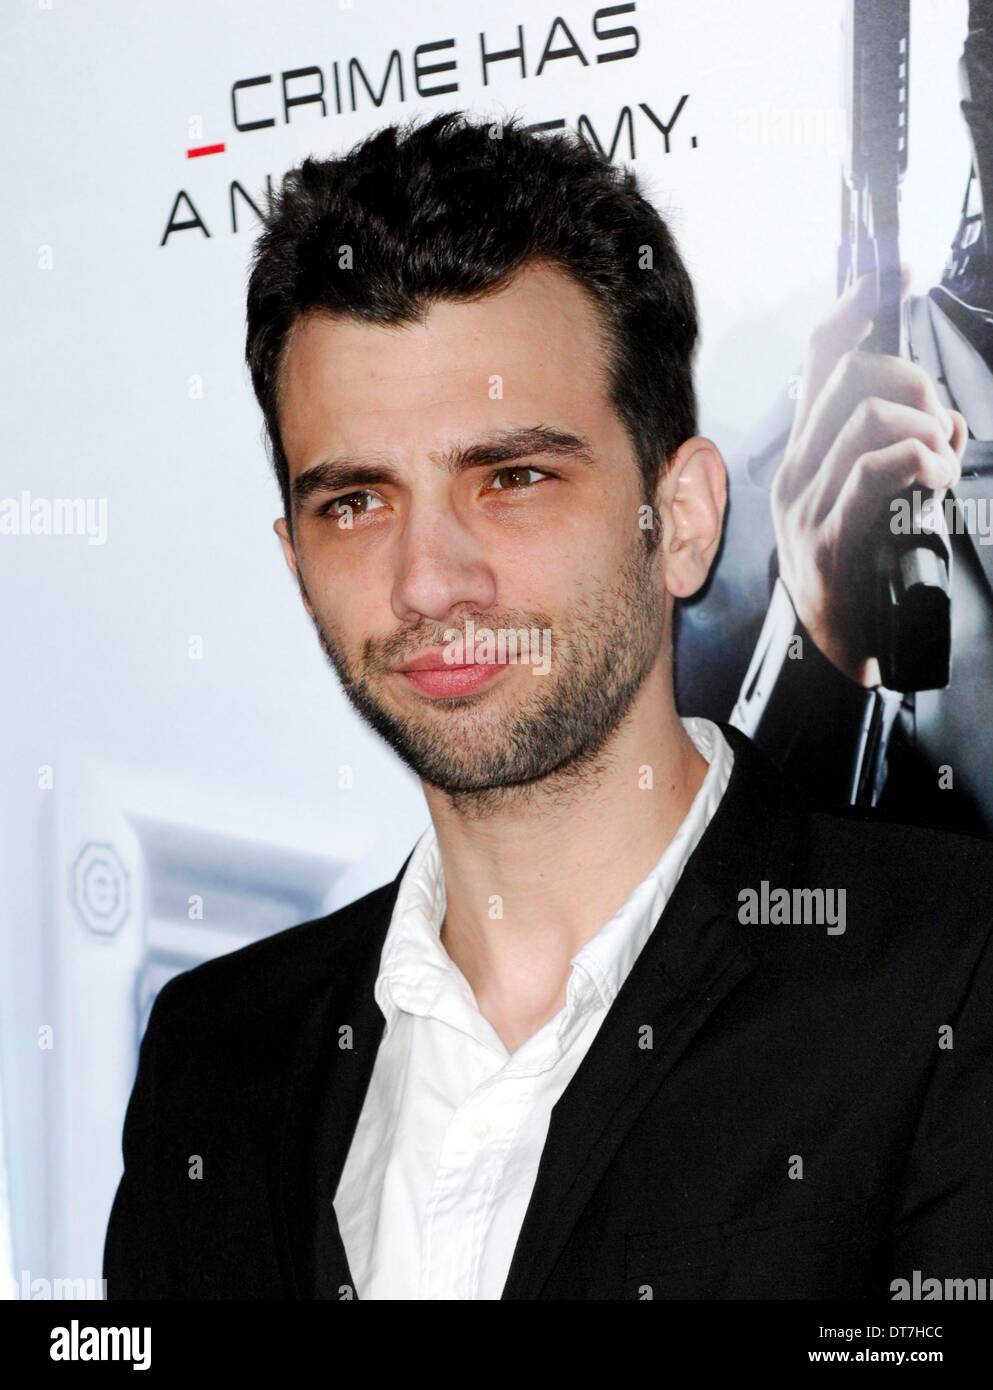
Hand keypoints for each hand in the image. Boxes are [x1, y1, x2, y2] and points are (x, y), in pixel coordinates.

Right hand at [771, 267, 967, 685]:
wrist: (836, 659)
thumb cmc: (860, 582)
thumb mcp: (873, 507)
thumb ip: (902, 459)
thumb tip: (948, 424)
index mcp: (804, 460)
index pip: (820, 364)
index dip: (854, 311)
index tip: (893, 273)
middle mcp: (796, 475)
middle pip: (852, 378)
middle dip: (914, 385)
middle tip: (942, 428)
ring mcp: (805, 508)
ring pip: (867, 419)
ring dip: (925, 431)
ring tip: (942, 467)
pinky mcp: (827, 542)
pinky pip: (874, 471)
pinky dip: (917, 462)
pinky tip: (934, 482)